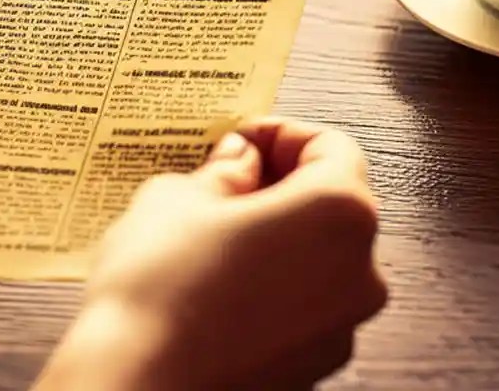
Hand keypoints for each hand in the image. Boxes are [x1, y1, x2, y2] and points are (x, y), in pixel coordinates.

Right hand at [34, 118, 386, 390]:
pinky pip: (300, 306)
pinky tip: (212, 282)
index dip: (279, 133)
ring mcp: (340, 326)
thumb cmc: (158, 289)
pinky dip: (269, 285)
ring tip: (207, 234)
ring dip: (274, 237)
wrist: (138, 384)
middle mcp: (359, 272)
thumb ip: (222, 172)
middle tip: (219, 179)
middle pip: (332, 204)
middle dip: (278, 185)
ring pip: (317, 259)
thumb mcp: (176, 198)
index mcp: (338, 212)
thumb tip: (239, 162)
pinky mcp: (313, 366)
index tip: (239, 138)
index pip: (331, 146)